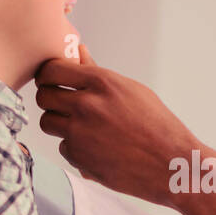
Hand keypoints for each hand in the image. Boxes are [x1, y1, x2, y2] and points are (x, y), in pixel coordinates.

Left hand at [35, 43, 202, 207]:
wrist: (172, 163)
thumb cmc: (157, 125)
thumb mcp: (131, 90)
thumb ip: (97, 73)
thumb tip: (78, 51)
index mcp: (101, 82)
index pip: (52, 69)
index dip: (48, 75)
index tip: (53, 81)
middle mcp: (86, 105)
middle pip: (43, 96)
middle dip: (51, 99)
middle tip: (64, 105)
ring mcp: (80, 133)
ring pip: (47, 122)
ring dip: (58, 124)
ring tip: (82, 127)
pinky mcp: (79, 158)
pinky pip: (63, 147)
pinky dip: (75, 148)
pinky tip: (97, 149)